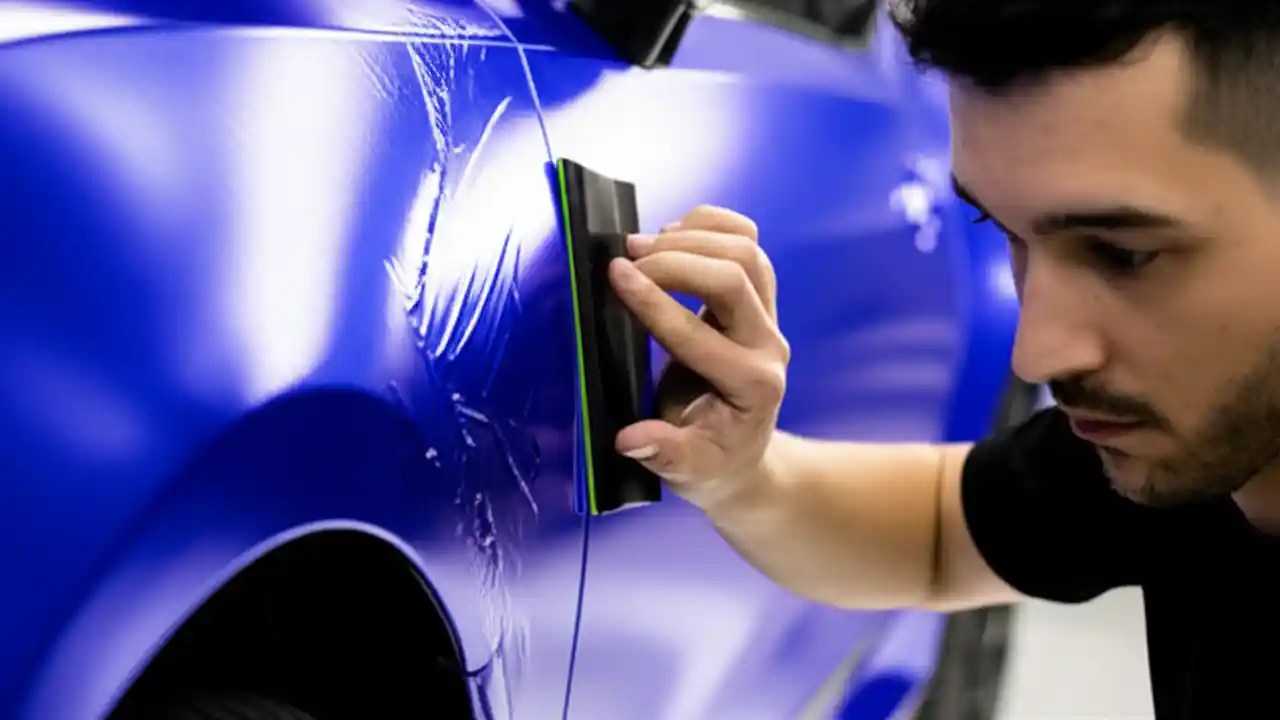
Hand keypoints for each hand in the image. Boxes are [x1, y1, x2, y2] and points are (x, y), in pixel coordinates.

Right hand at [608, 205, 789, 509]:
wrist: (741, 456)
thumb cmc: (709, 463)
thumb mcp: (688, 472)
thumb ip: (665, 453)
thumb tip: (630, 440)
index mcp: (751, 386)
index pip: (700, 334)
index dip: (654, 303)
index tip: (613, 277)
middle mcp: (768, 345)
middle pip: (734, 276)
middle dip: (673, 261)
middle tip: (621, 262)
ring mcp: (768, 317)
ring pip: (746, 251)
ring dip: (692, 237)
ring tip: (640, 246)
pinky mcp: (759, 298)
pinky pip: (748, 242)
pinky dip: (711, 225)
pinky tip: (672, 232)